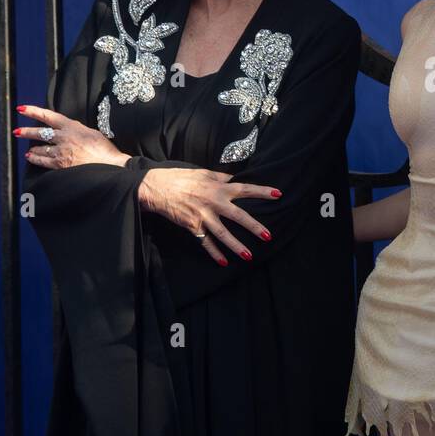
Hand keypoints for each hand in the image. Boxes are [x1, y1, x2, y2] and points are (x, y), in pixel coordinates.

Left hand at [16, 104, 127, 168]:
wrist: (110, 165)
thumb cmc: (105, 150)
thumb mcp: (92, 133)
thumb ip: (78, 130)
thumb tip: (70, 131)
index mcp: (72, 126)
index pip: (48, 116)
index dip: (33, 111)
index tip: (22, 109)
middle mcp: (64, 137)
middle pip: (40, 132)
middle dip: (26, 132)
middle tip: (17, 131)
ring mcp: (61, 151)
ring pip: (39, 148)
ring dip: (32, 149)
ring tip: (28, 150)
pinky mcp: (60, 165)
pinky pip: (42, 161)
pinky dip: (35, 158)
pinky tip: (31, 157)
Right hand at [137, 166, 280, 266]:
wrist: (156, 188)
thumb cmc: (180, 177)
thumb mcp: (203, 173)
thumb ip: (221, 178)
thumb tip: (235, 178)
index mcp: (219, 188)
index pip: (245, 189)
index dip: (262, 192)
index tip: (278, 195)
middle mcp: (214, 203)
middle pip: (239, 216)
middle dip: (254, 227)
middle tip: (268, 236)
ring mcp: (203, 216)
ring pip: (223, 234)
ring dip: (237, 246)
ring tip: (249, 256)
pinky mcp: (192, 227)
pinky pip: (206, 242)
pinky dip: (214, 253)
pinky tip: (224, 262)